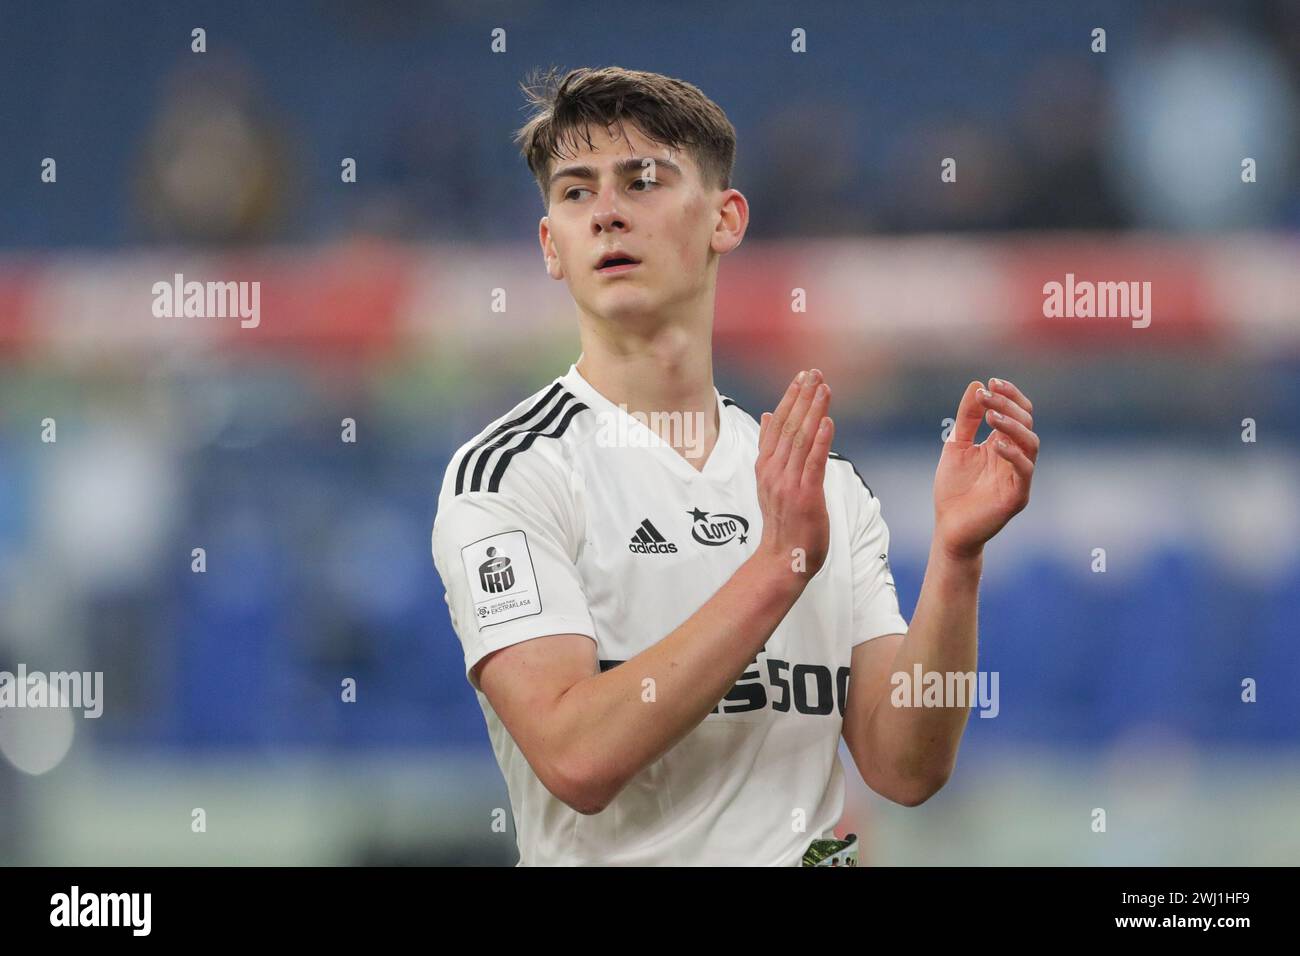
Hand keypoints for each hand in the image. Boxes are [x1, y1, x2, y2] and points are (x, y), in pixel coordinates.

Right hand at [755, 368, 833, 581]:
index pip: (778, 424)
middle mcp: (774, 471)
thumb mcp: (769, 480)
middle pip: (789, 427)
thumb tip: (768, 416)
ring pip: (801, 440)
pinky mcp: (805, 496)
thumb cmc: (783, 521)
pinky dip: (821, 442)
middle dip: (803, 397)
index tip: (802, 376)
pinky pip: (813, 464)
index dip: (790, 398)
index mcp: (765, 466)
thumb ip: (769, 448)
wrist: (784, 558)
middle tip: (815, 373)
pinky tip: (828, 422)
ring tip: (824, 388)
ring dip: (813, 411)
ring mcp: (788, 483)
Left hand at [934, 377, 1038, 560]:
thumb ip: (966, 419)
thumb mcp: (956, 446)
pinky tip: (996, 444)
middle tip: (988, 397)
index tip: (991, 383)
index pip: (1018, 413)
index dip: (1009, 396)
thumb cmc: (953, 488)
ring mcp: (1019, 476)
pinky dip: (1013, 454)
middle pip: (1026, 423)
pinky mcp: (1017, 495)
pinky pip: (1024, 471)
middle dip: (1008, 406)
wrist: (949, 527)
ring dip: (1012, 426)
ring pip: (1031, 444)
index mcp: (1003, 444)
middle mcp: (1015, 457)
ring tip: (992, 417)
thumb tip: (977, 386)